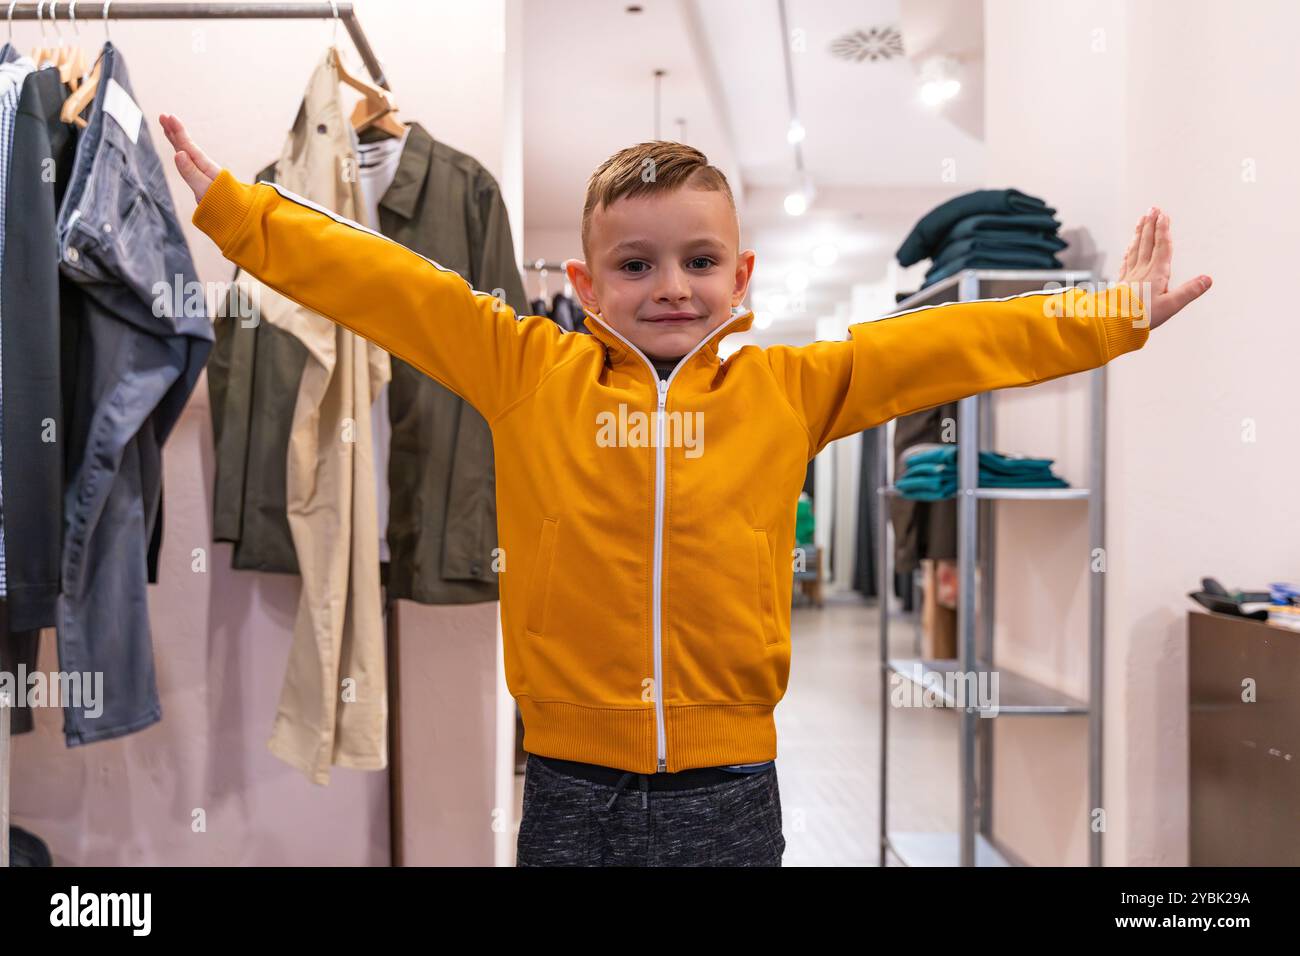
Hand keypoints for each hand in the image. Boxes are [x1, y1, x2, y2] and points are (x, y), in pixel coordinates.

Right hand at [158, 113, 221, 203]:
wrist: (239, 219)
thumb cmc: (224, 204)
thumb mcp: (205, 188)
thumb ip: (191, 172)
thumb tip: (178, 154)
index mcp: (205, 167)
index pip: (188, 146)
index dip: (178, 132)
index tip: (169, 117)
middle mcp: (204, 169)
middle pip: (186, 146)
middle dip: (174, 131)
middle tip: (163, 116)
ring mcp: (203, 176)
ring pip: (187, 153)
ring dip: (177, 140)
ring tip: (167, 128)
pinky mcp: (202, 184)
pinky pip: (189, 164)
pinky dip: (182, 154)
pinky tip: (180, 151)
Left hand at [1116, 206, 1210, 330]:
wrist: (1114, 325)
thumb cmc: (1142, 317)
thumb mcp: (1171, 305)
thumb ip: (1189, 291)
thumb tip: (1207, 279)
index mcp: (1156, 273)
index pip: (1162, 247)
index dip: (1163, 230)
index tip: (1163, 215)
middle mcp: (1142, 270)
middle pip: (1147, 243)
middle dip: (1151, 225)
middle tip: (1152, 209)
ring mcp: (1130, 276)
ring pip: (1135, 249)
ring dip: (1139, 233)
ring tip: (1141, 220)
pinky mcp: (1121, 284)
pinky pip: (1126, 262)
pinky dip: (1129, 251)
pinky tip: (1128, 248)